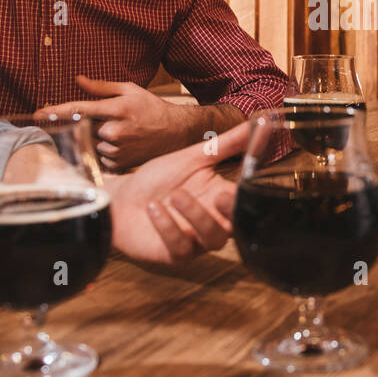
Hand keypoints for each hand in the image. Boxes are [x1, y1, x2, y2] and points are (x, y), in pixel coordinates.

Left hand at [35, 75, 187, 169]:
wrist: (176, 132)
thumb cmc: (152, 108)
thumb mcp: (130, 90)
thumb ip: (102, 87)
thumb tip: (78, 80)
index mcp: (116, 109)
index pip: (78, 109)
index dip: (56, 111)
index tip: (38, 113)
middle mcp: (114, 131)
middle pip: (83, 128)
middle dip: (89, 124)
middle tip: (108, 121)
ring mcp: (116, 150)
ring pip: (91, 143)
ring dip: (98, 138)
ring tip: (121, 132)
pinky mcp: (119, 164)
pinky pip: (100, 157)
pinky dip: (105, 151)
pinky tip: (122, 144)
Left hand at [106, 121, 249, 263]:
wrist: (121, 198)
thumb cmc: (157, 180)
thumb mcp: (192, 157)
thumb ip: (225, 144)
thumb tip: (256, 121)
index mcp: (220, 198)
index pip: (243, 199)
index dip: (245, 194)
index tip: (239, 180)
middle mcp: (213, 222)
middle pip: (236, 225)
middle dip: (230, 212)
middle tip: (219, 195)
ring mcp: (196, 241)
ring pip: (213, 239)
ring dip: (197, 216)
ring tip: (175, 195)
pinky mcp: (175, 254)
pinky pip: (181, 247)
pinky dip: (168, 227)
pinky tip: (153, 208)